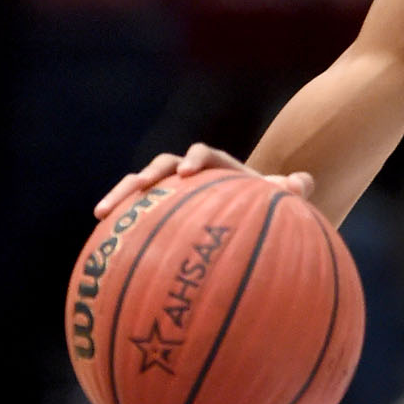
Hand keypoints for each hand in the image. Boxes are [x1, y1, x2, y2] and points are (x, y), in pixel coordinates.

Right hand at [94, 142, 313, 219]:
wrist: (247, 221)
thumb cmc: (265, 211)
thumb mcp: (280, 204)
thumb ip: (291, 191)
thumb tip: (302, 182)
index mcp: (217, 167)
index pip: (203, 154)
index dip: (195, 160)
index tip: (189, 174)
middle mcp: (188, 175)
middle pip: (162, 165)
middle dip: (149, 174)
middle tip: (142, 186)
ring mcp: (169, 193)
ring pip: (138, 188)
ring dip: (120, 196)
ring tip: (101, 213)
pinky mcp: (155, 214)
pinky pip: (133, 217)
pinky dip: (118, 226)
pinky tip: (101, 248)